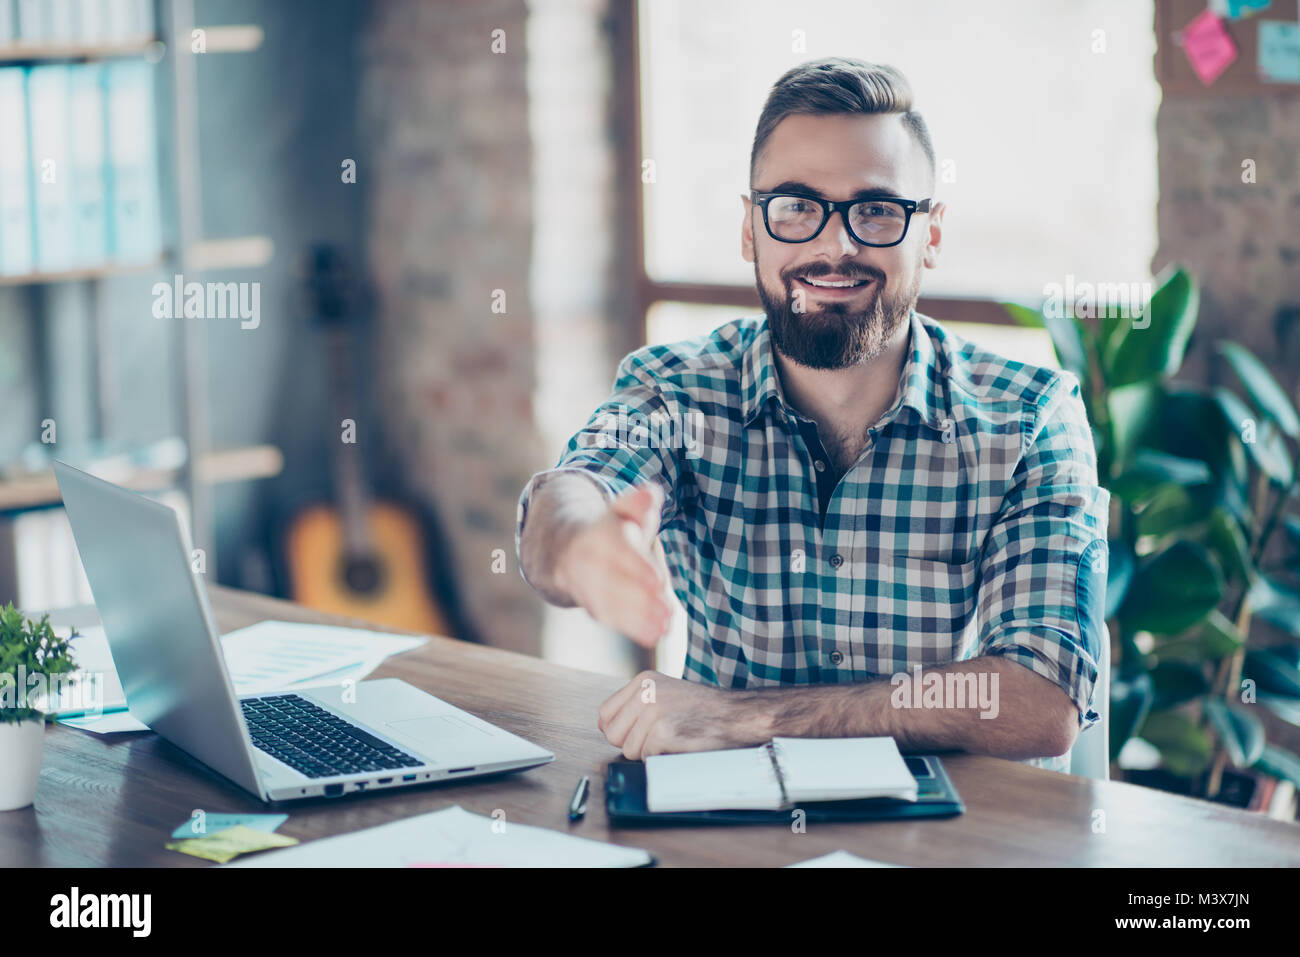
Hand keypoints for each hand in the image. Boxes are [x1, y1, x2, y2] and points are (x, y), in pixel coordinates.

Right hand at [555, 483, 674, 646]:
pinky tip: (654, 635)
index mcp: (596, 533)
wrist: (568, 547)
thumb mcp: (623, 510)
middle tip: (668, 611)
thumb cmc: (610, 528)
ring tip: (665, 627)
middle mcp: (586, 562)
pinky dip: (632, 629)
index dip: (637, 566)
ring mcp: (586, 586)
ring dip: (638, 619)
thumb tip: (650, 494)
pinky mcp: (592, 605)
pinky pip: (609, 619)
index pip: (617, 550)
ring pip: (609, 605)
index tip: (659, 581)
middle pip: (612, 582)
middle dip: (640, 599)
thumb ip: (638, 504)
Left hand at [597, 670, 770, 759]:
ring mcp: (654, 712)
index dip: (616, 730)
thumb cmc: (703, 709)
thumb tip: (608, 728)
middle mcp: (645, 693)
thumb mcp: (666, 693)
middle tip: (655, 740)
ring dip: (648, 752)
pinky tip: (679, 744)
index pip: (605, 713)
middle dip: (629, 744)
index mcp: (643, 680)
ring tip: (671, 740)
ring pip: (628, 749)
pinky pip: (647, 757)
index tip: (632, 735)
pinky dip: (661, 757)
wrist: (737, 714)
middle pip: (613, 734)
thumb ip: (638, 704)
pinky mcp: (663, 733)